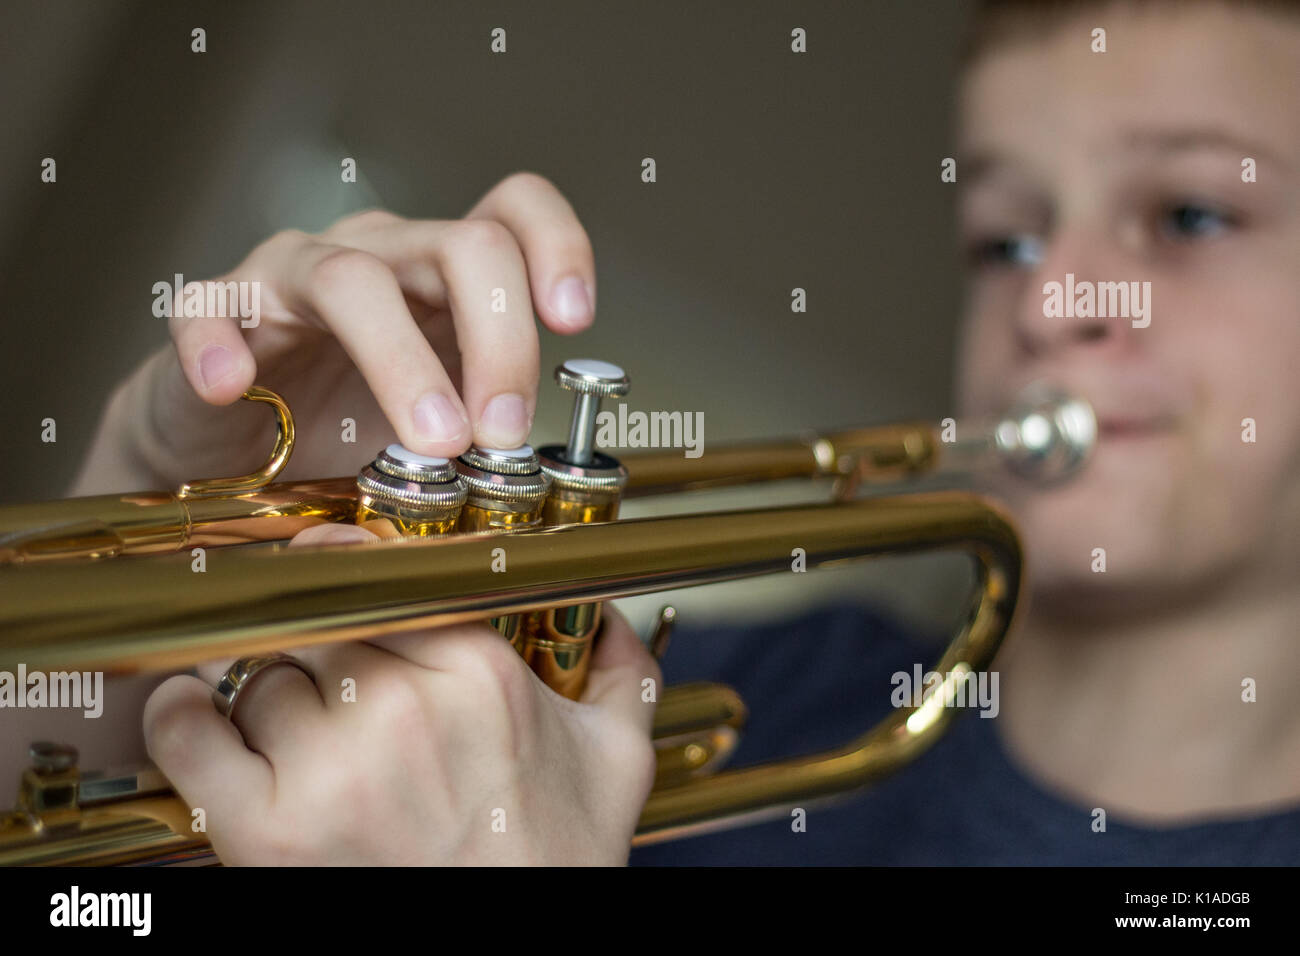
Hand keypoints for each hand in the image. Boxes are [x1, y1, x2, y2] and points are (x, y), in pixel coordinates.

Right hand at [73, 173, 596, 493]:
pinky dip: (221, 344)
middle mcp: (381, 255)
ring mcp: (295, 273)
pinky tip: (232, 387)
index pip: (512, 215)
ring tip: (429, 440)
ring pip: (352, 278)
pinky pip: (211, 306)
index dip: (556, 248)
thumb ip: (478, 438)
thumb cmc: (346, 427)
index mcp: (444, 274)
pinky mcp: (218, 309)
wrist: (234, 450)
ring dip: (402, 361)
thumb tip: (520, 482)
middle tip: (502, 434)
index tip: (574, 322)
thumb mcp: (435, 428)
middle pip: (464, 248)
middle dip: (501, 341)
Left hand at [142, 524, 659, 865]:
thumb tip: (612, 622)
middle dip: (321, 636)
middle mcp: (400, 710)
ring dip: (269, 689)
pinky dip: (180, 714)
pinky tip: (198, 711)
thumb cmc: (554, 862)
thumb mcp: (617, 762)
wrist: (514, 955)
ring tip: (295, 720)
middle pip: (318, 620)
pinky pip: (189, 734)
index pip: (387, 577)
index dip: (354, 566)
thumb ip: (624, 675)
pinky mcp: (266, 830)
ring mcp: (328, 770)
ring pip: (261, 673)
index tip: (342, 566)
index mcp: (479, 675)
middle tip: (328, 658)